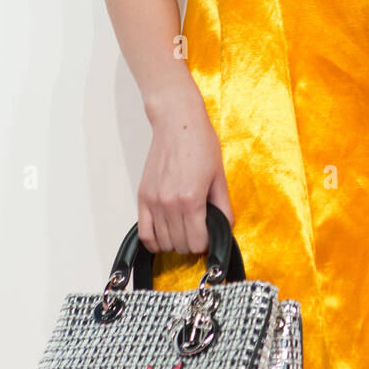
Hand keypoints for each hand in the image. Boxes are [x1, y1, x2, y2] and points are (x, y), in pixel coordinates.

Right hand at [137, 81, 233, 255]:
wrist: (177, 123)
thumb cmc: (199, 144)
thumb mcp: (219, 176)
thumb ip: (223, 207)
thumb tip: (225, 228)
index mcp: (191, 199)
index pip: (197, 242)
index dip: (206, 243)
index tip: (209, 236)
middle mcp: (169, 203)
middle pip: (180, 245)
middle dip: (192, 244)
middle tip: (199, 232)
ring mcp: (154, 201)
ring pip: (162, 242)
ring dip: (175, 242)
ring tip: (184, 230)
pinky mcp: (143, 196)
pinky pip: (144, 233)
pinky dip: (154, 241)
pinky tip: (164, 237)